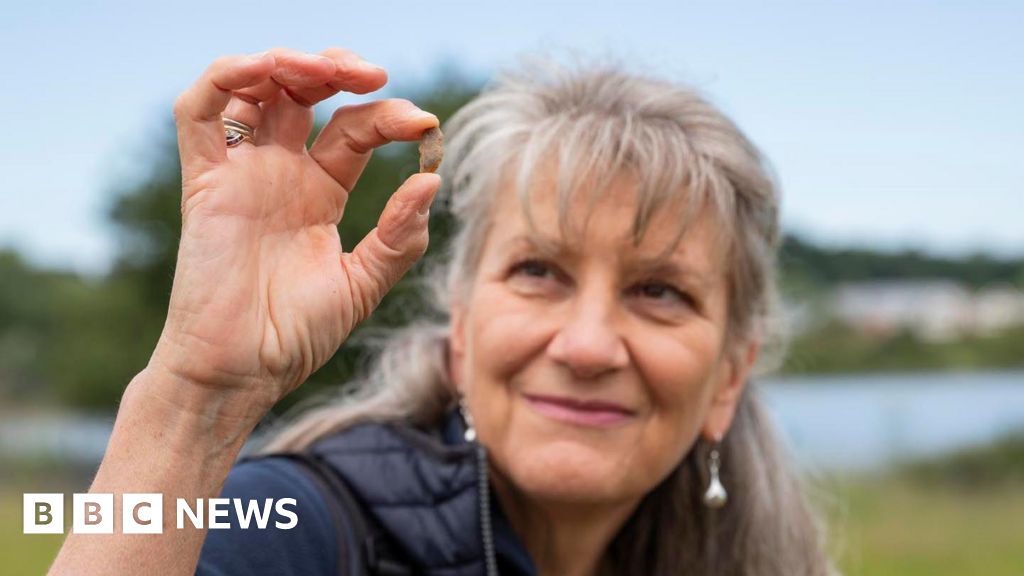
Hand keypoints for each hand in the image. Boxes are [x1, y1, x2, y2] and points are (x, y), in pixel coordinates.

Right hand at [151, 47, 440, 414]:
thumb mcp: (362, 284)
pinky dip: (225, 78)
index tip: (425, 124)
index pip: (355, 129)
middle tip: (374, 74)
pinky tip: (265, 71)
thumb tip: (430, 180)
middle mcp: (280, 173)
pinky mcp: (203, 183)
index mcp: (319, 191)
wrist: (242, 372)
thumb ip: (398, 237)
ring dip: (288, 62)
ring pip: (254, 87)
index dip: (389, 116)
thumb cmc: (295, 336)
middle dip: (339, 69)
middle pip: (304, 92)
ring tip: (328, 69)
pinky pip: (199, 114)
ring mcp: (241, 174)